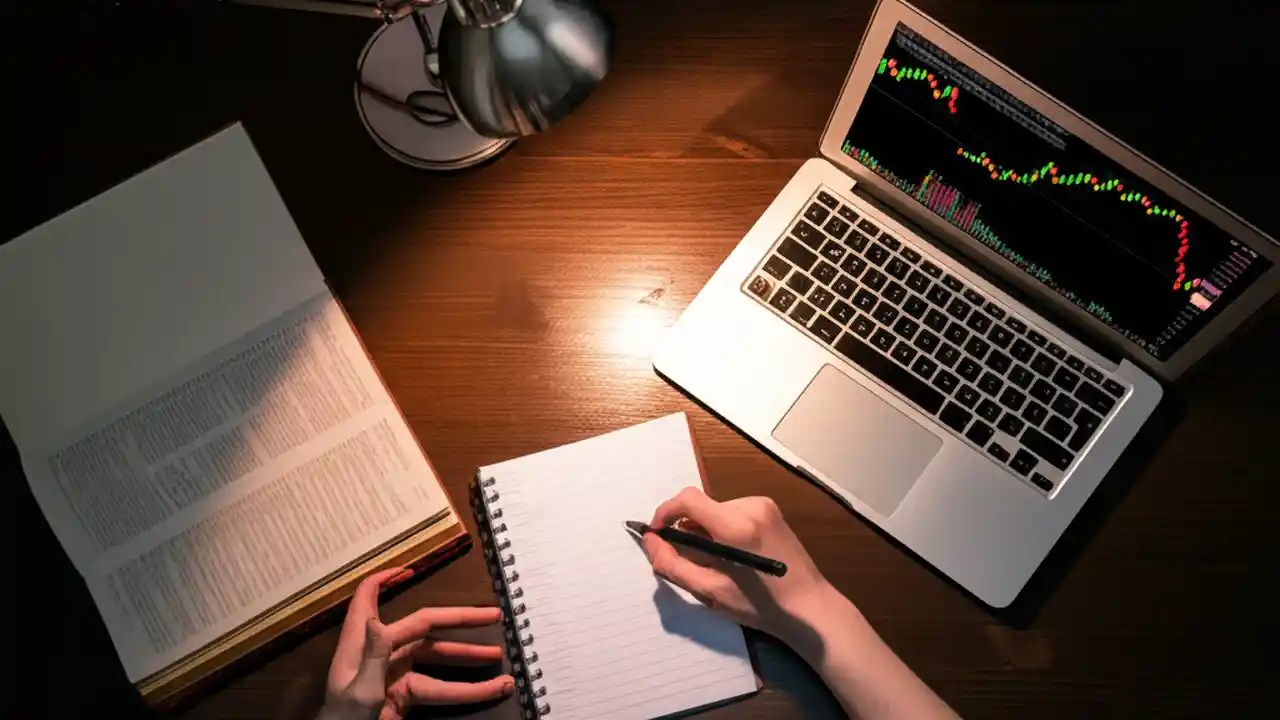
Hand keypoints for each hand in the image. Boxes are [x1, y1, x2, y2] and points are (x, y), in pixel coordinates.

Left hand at [317, 568, 515, 719]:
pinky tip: (489, 690)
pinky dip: (466, 690)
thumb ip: (372, 657)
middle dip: (460, 619)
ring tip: (498, 654)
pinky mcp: (405, 695)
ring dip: (468, 655)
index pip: (368, 598)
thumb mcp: (358, 691)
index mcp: (362, 643)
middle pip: (425, 626)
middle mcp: (381, 651)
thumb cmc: (344, 719)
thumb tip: (376, 621)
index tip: (410, 569)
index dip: (384, 579)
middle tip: (493, 614)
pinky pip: (441, 688)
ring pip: (439, 658)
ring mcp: (395, 673)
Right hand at [641, 487, 842, 654]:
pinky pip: (733, 512)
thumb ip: (673, 565)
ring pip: (716, 510)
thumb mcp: (710, 591)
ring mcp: (763, 505)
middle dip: (688, 531)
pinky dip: (723, 529)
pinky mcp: (770, 510)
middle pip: (701, 507)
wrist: (809, 607)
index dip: (665, 512)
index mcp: (735, 526)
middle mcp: (750, 506)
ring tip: (717, 564)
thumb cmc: (760, 605)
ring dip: (706, 532)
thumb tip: (650, 541)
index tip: (657, 534)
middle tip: (690, 562)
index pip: (688, 499)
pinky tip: (734, 556)